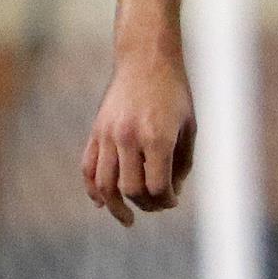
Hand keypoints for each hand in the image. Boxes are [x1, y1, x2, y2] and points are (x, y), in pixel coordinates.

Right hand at [82, 55, 196, 226]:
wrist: (146, 60)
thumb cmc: (175, 94)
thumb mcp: (189, 127)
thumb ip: (182, 163)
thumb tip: (171, 194)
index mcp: (157, 137)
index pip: (157, 186)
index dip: (167, 201)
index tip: (173, 201)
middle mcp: (129, 138)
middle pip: (130, 189)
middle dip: (145, 204)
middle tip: (156, 205)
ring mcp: (108, 135)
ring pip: (104, 184)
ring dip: (115, 206)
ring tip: (126, 218)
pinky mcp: (96, 131)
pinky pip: (88, 167)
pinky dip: (92, 188)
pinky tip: (101, 202)